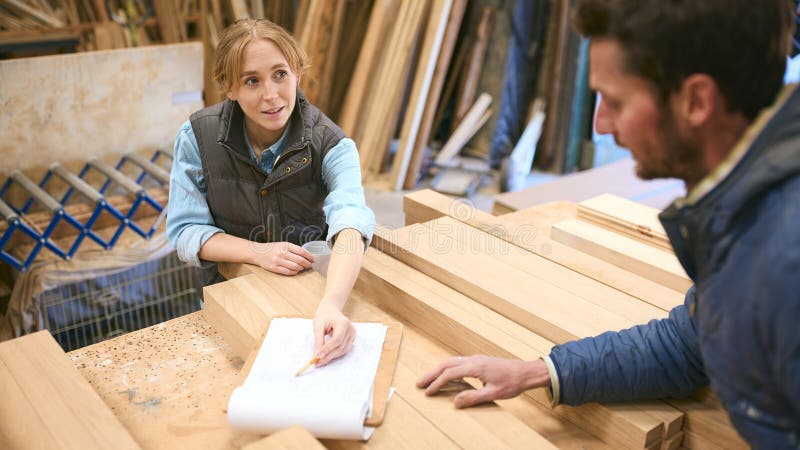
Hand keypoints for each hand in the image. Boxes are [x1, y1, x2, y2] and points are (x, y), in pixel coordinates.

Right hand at [250, 241, 312, 274]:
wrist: (257, 252)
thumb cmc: (272, 248)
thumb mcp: (282, 245)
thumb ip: (293, 249)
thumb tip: (306, 256)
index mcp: (285, 245)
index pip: (301, 251)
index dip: (309, 256)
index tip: (313, 260)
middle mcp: (282, 252)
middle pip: (299, 260)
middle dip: (307, 264)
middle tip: (310, 266)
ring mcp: (278, 260)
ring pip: (294, 266)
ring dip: (301, 268)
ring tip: (303, 268)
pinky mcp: (274, 268)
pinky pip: (287, 272)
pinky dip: (294, 272)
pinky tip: (296, 271)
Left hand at [312, 299, 355, 365]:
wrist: (331, 309)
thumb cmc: (324, 315)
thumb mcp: (318, 325)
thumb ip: (318, 340)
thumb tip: (317, 354)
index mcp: (343, 323)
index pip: (337, 339)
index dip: (327, 349)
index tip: (317, 356)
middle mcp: (350, 329)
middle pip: (340, 347)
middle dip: (328, 356)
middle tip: (317, 363)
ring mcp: (352, 334)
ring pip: (343, 350)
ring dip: (331, 357)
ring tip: (320, 361)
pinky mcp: (351, 338)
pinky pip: (344, 349)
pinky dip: (335, 354)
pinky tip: (327, 356)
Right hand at [416, 355, 550, 407]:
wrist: (526, 372)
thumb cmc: (512, 383)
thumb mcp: (493, 393)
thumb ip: (473, 397)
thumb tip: (455, 401)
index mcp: (475, 367)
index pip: (450, 374)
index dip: (437, 383)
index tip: (428, 392)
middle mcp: (473, 360)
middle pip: (446, 364)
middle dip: (431, 374)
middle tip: (419, 383)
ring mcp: (476, 358)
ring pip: (451, 361)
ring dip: (438, 370)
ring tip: (428, 379)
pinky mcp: (479, 360)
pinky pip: (458, 362)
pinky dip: (447, 367)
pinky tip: (445, 374)